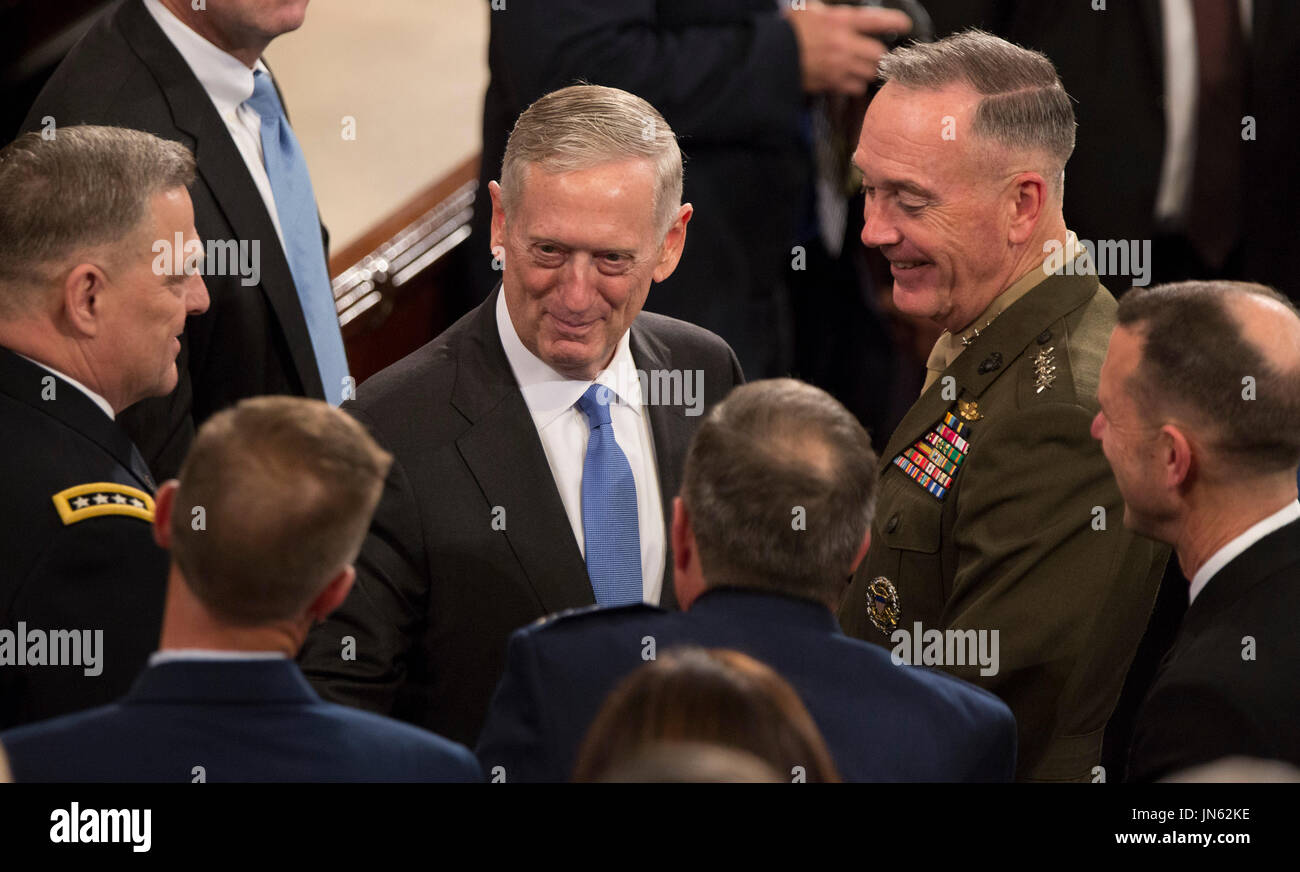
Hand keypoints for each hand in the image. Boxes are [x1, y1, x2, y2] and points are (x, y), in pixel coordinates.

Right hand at [782, 1, 911, 95]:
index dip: (896, 22)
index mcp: (839, 21)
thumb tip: (831, 11)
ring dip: (868, 70)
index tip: (904, 24)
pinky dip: (855, 84)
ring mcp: (838, 66)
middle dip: (879, 54)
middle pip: (878, 54)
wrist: (768, 57)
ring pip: (869, 72)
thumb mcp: (807, 9)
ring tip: (861, 66)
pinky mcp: (831, 83)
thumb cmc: (785, 31)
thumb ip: (826, 11)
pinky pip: (855, 88)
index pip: (878, 21)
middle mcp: (843, 44)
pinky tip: (848, 79)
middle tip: (876, 52)